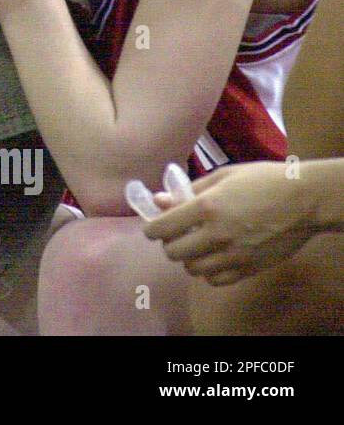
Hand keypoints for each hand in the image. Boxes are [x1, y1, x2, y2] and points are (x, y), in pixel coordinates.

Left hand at [142, 160, 319, 285]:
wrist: (306, 200)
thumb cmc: (264, 180)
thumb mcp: (224, 176)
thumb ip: (189, 190)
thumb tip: (158, 200)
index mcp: (207, 207)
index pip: (161, 228)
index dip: (152, 228)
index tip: (154, 226)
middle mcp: (217, 234)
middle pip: (173, 253)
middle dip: (170, 243)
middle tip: (178, 234)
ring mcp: (234, 255)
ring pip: (193, 269)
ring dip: (189, 258)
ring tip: (198, 246)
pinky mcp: (250, 268)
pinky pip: (216, 280)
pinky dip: (209, 272)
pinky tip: (215, 257)